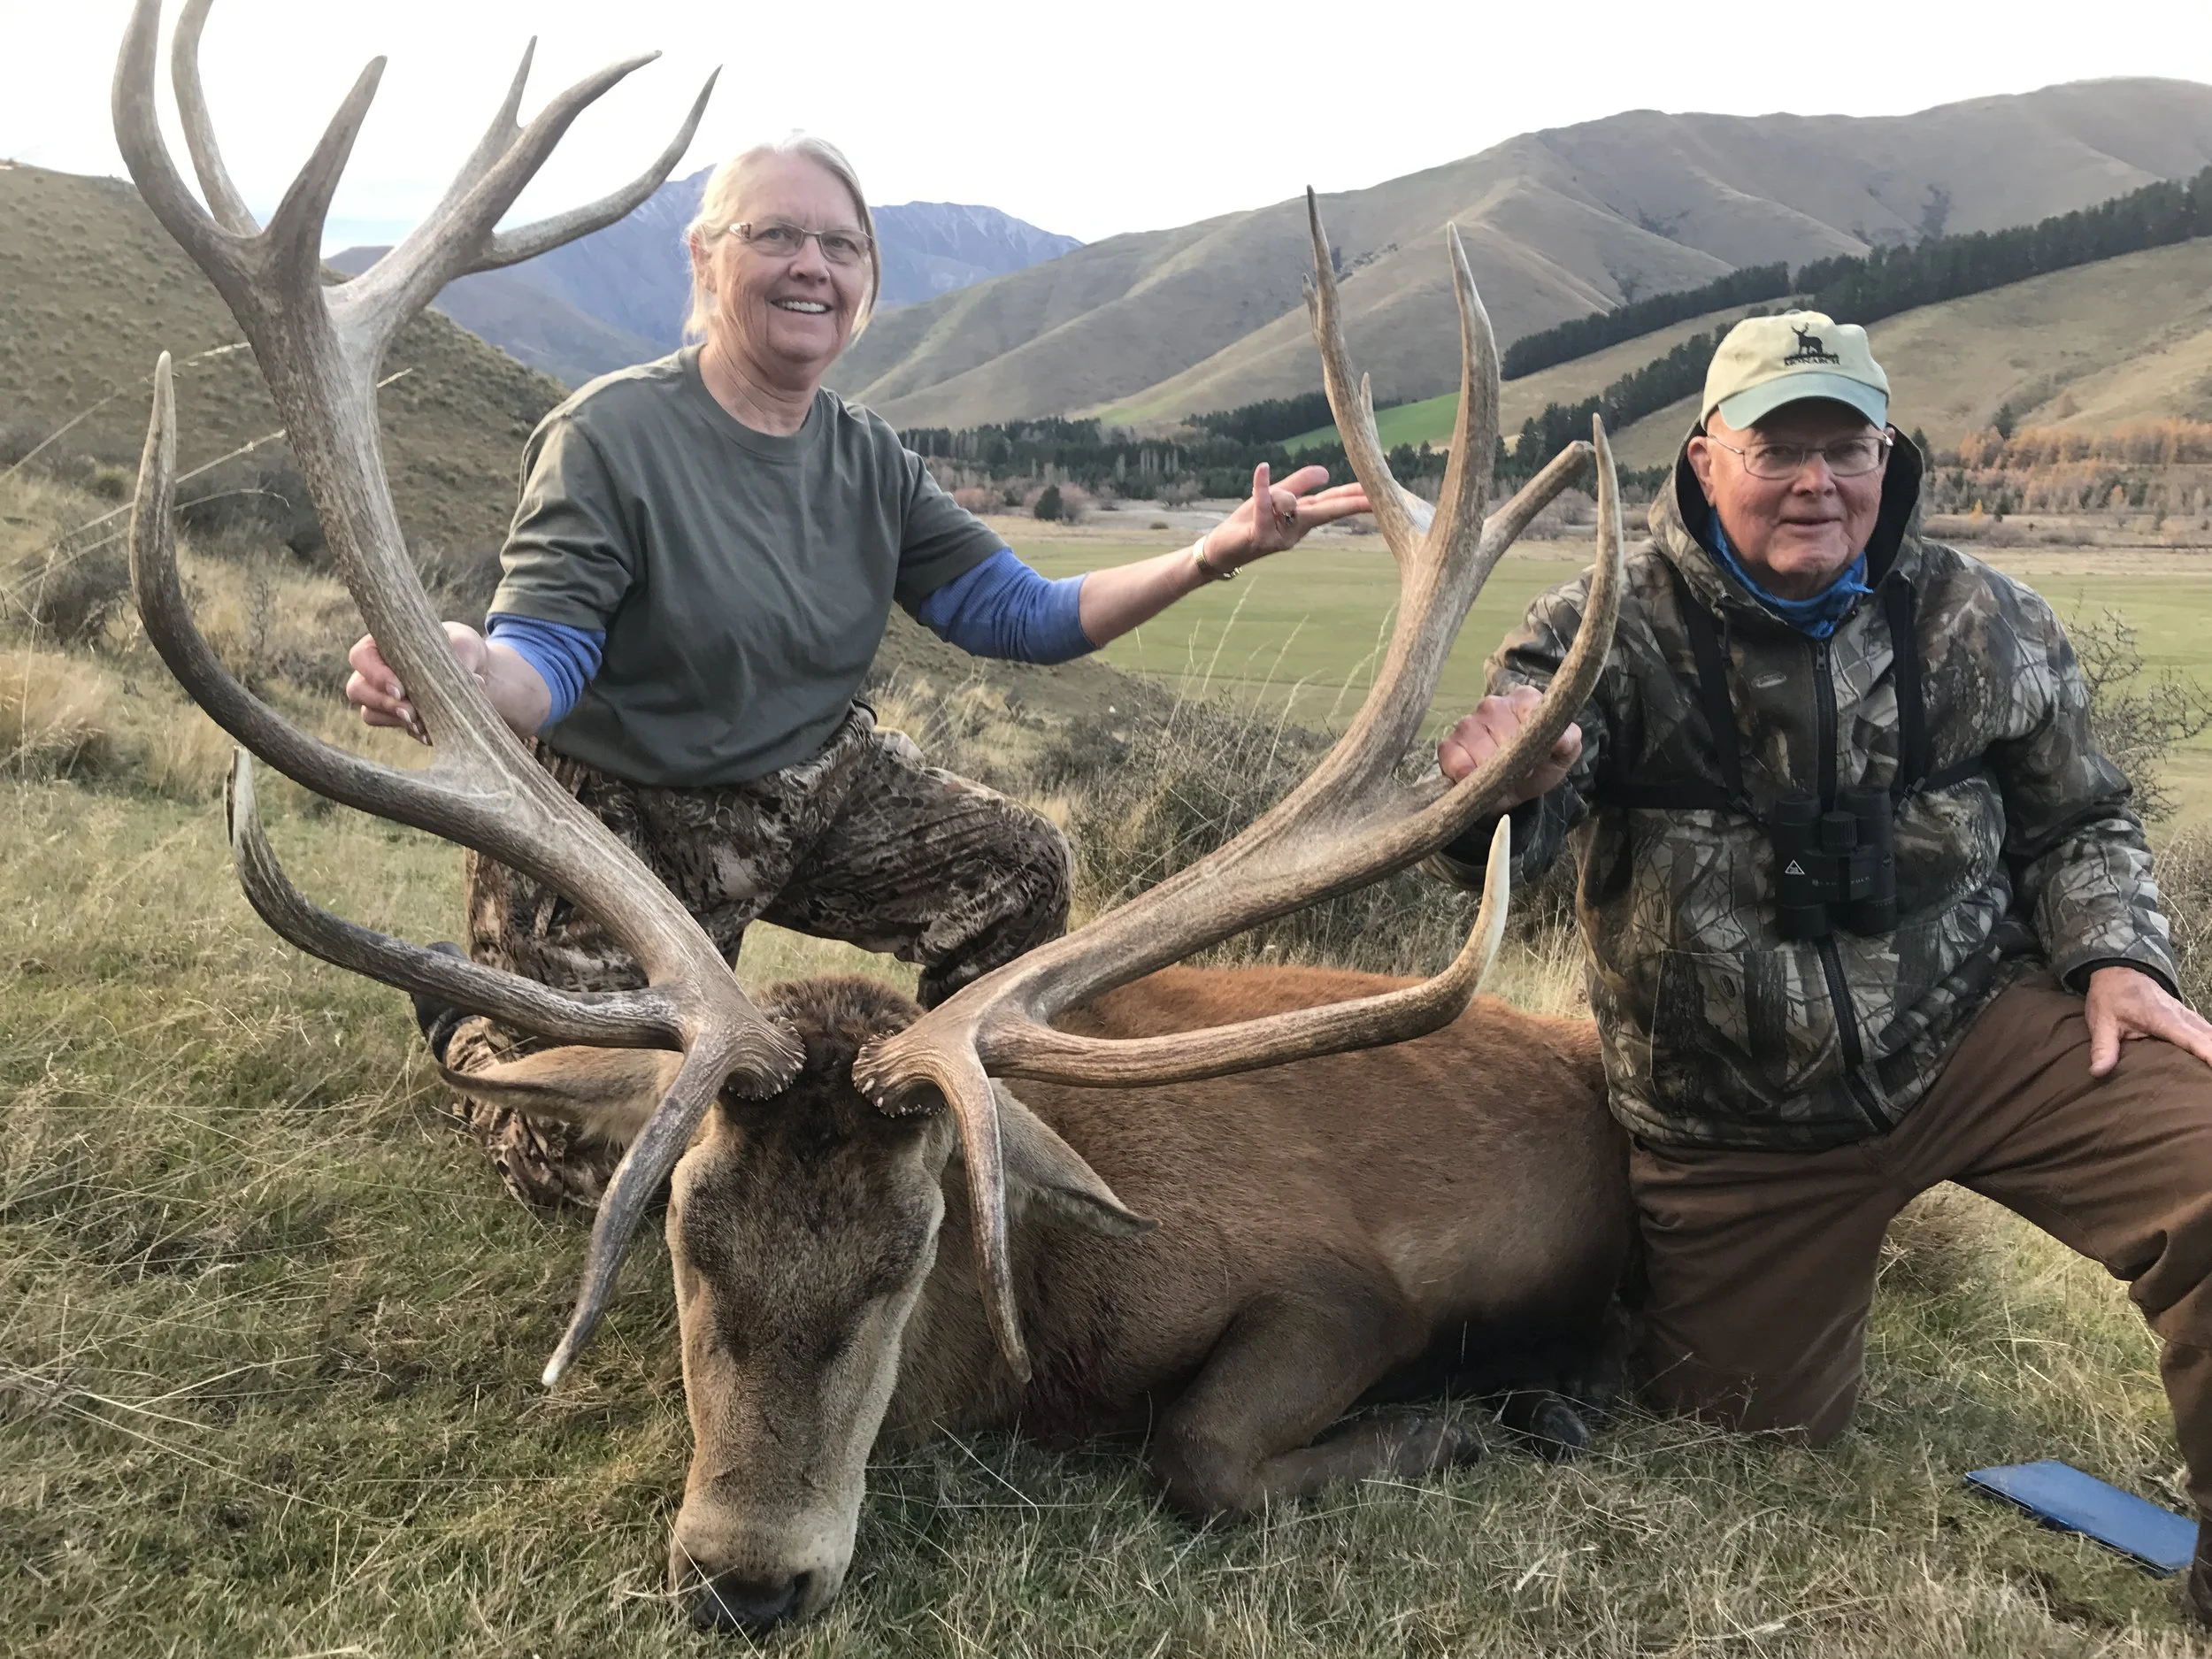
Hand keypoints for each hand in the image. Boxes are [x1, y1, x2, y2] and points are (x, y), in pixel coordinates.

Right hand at [345, 622, 489, 744]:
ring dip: (395, 720)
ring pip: (370, 713)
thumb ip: (462, 654)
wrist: (474, 670)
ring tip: (422, 724)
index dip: (376, 675)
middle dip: (384, 703)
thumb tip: (470, 680)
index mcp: (383, 643)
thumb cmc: (460, 647)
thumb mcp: (464, 642)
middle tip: (411, 713)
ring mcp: (383, 696)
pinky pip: (393, 728)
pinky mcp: (397, 717)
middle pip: (357, 689)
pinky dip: (410, 732)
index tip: (400, 691)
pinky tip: (429, 734)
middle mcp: (375, 670)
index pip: (362, 657)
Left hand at [1202, 463, 1370, 569]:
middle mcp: (1296, 530)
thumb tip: (1327, 472)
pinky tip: (1262, 468)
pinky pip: (1263, 506)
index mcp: (1302, 519)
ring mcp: (1280, 536)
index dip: (1357, 498)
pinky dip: (1263, 487)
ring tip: (1261, 477)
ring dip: (1277, 490)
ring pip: (1289, 502)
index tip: (1384, 493)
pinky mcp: (1259, 535)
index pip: (1334, 504)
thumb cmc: (1248, 523)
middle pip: (1325, 511)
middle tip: (1378, 499)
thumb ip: (1300, 484)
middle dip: (1350, 503)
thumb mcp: (1276, 498)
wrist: (1221, 550)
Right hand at [1436, 684, 1581, 802]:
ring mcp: (1468, 722)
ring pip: (1476, 744)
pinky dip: (1464, 774)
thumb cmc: (1539, 763)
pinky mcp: (1448, 744)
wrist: (1516, 787)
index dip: (1530, 740)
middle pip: (1501, 731)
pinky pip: (1453, 757)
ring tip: (1499, 777)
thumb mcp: (1563, 754)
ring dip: (1489, 769)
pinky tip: (1475, 779)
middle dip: (1511, 760)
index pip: (1528, 709)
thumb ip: (1568, 740)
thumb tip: (1560, 738)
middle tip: (1518, 773)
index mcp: (1525, 699)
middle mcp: (1494, 705)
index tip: (1535, 760)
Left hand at [2085, 965, 2211, 1076]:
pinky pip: (2208, 1033)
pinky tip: (2211, 1058)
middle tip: (2211, 1082)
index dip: (2209, 1053)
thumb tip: (2097, 1072)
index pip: (2193, 1039)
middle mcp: (2182, 1017)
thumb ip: (2103, 1047)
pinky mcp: (2188, 1019)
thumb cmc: (2110, 996)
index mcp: (2163, 1018)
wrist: (2118, 971)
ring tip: (2211, 1076)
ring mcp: (2188, 1016)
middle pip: (2210, 1038)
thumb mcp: (2102, 1021)